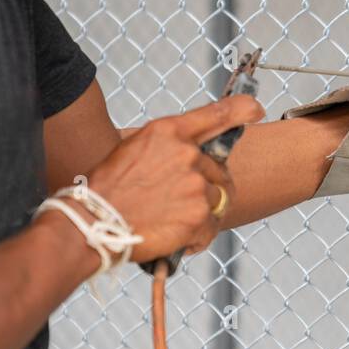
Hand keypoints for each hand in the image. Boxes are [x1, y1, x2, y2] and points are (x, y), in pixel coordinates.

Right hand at [85, 96, 264, 261]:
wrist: (92, 224)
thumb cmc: (107, 190)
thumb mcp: (134, 149)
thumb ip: (169, 147)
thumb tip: (193, 154)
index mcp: (168, 131)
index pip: (216, 114)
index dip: (242, 109)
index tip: (256, 109)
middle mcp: (187, 153)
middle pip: (219, 170)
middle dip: (206, 189)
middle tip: (179, 205)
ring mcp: (196, 183)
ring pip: (217, 200)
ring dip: (201, 215)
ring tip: (172, 223)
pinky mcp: (199, 214)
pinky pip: (211, 227)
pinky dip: (197, 237)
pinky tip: (176, 239)